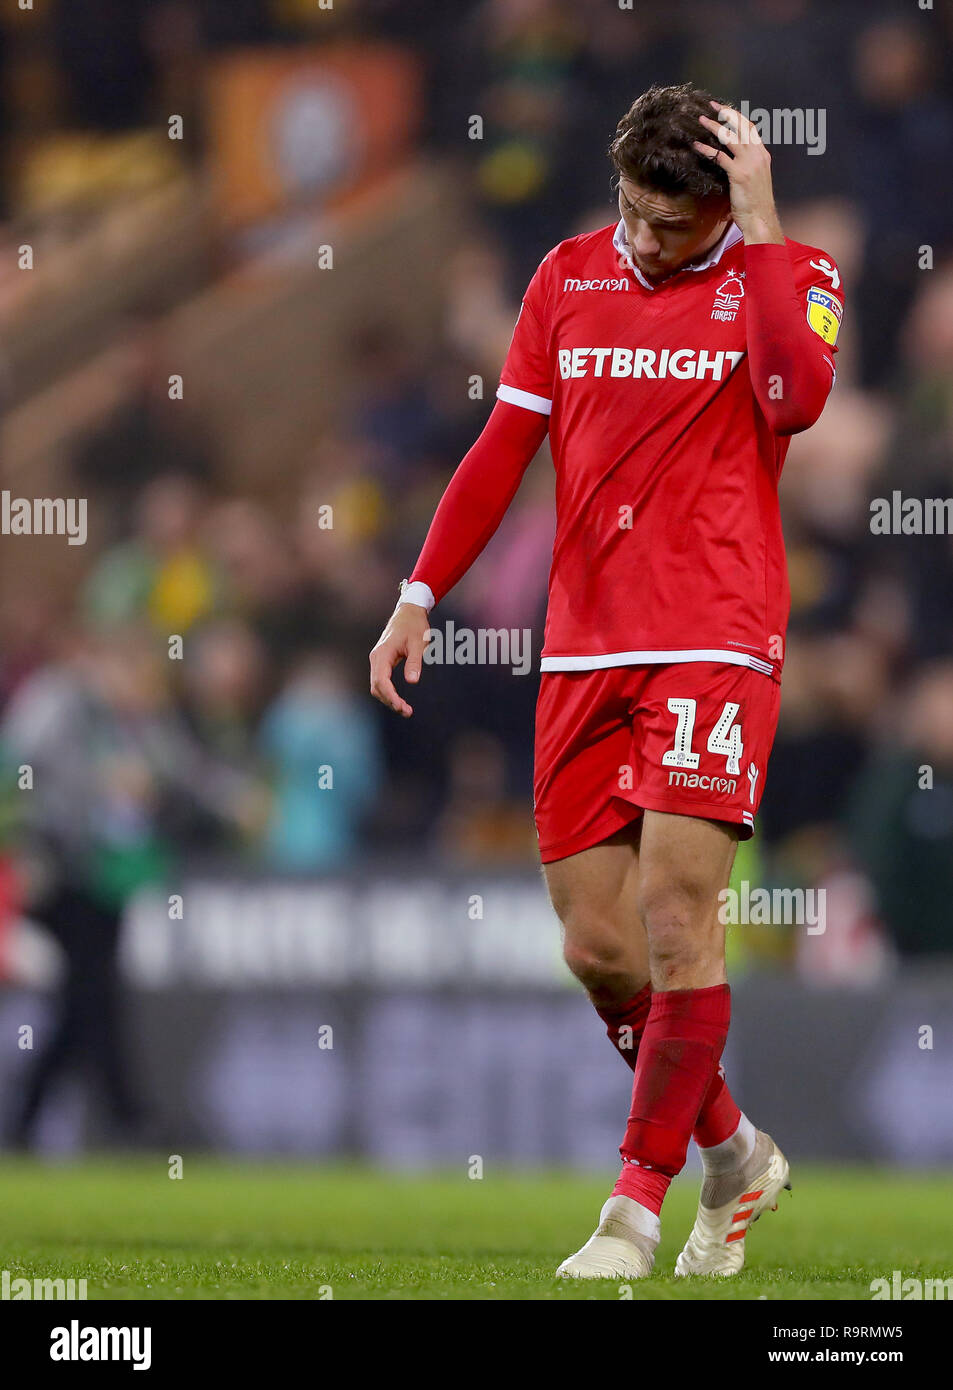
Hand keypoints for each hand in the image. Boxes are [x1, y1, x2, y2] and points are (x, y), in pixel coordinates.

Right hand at [369, 603, 429, 717]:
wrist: (409, 612)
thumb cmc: (415, 626)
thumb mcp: (419, 643)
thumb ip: (415, 662)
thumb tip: (412, 682)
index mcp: (383, 654)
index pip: (382, 681)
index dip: (391, 697)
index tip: (402, 707)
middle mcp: (376, 658)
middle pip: (377, 687)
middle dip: (390, 701)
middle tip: (407, 712)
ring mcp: (377, 660)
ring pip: (377, 686)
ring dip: (389, 699)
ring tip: (405, 710)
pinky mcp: (382, 662)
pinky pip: (381, 681)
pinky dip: (388, 693)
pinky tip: (399, 700)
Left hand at [693, 102, 782, 245]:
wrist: (761, 218)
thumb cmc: (756, 204)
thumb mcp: (755, 179)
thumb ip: (747, 166)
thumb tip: (734, 160)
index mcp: (762, 155)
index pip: (750, 129)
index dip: (738, 117)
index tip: (726, 110)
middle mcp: (757, 155)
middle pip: (741, 126)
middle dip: (727, 113)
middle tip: (713, 105)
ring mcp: (749, 163)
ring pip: (730, 137)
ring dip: (714, 126)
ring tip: (701, 120)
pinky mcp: (738, 174)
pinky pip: (720, 156)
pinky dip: (707, 149)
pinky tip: (696, 146)